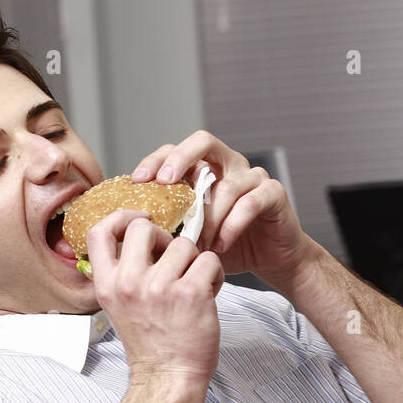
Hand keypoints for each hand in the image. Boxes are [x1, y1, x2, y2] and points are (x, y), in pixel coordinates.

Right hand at [86, 208, 223, 387]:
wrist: (169, 378)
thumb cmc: (152, 345)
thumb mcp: (121, 307)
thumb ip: (123, 275)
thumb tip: (140, 239)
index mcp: (108, 286)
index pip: (99, 232)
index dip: (120, 217)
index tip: (138, 220)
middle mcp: (129, 284)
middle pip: (142, 227)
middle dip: (163, 236)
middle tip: (173, 257)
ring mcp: (160, 287)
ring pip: (184, 244)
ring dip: (194, 261)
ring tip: (195, 284)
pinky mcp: (191, 292)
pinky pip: (209, 260)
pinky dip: (215, 274)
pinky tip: (209, 292)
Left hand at [130, 130, 312, 292]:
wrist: (271, 260)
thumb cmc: (228, 245)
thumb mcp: (190, 235)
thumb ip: (169, 224)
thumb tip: (128, 229)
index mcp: (206, 169)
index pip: (176, 150)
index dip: (155, 160)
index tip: (138, 181)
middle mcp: (229, 165)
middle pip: (203, 142)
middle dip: (180, 159)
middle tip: (165, 183)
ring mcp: (254, 176)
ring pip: (227, 183)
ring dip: (209, 215)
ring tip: (199, 243)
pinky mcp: (274, 193)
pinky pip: (251, 202)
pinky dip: (233, 224)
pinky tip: (222, 245)